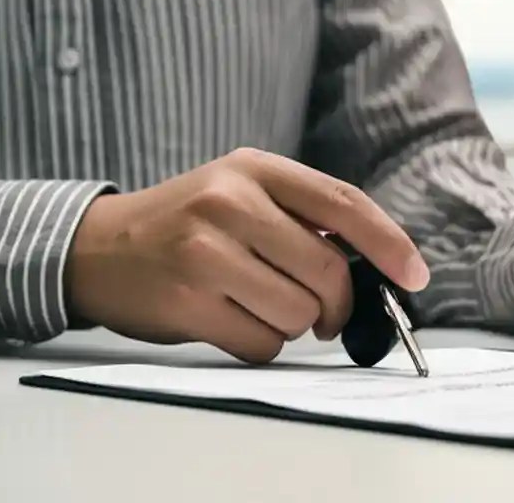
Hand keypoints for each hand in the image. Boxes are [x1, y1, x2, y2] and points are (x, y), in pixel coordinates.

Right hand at [65, 148, 427, 362]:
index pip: (343, 204)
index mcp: (255, 169)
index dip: (389, 244)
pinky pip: (261, 343)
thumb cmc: (186, 226)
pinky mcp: (187, 301)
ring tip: (259, 306)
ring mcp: (205, 251)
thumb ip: (301, 218)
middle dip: (337, 305)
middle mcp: (230, 201)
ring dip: (292, 325)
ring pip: (297, 312)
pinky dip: (261, 344)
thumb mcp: (239, 193)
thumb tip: (377, 268)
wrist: (98, 248)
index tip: (415, 276)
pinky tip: (232, 321)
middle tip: (326, 315)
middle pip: (326, 270)